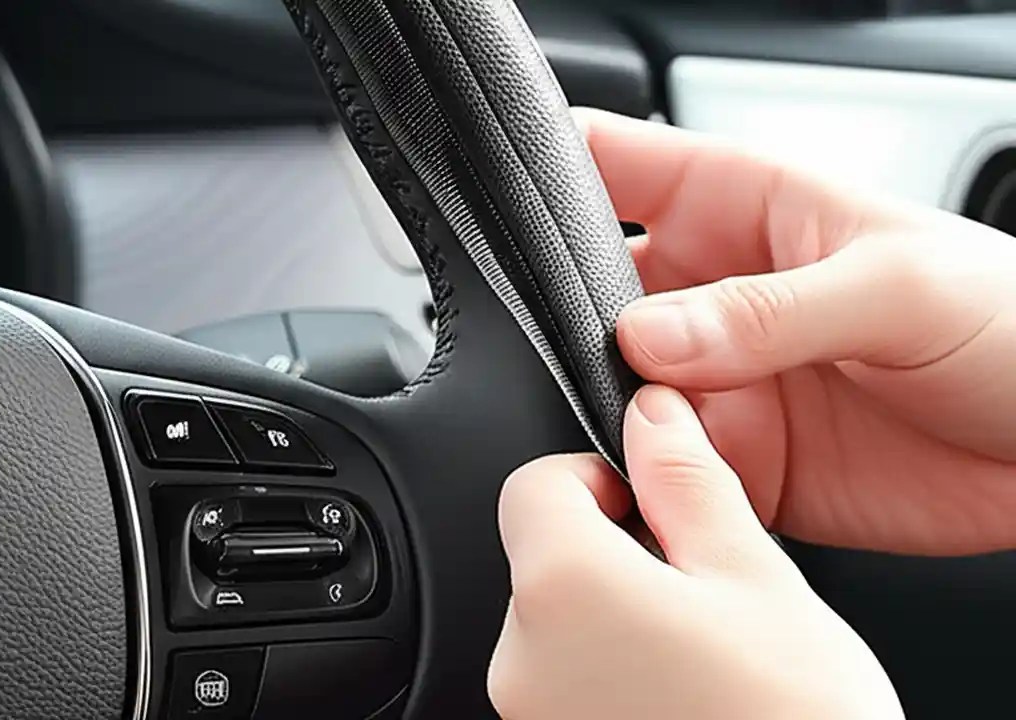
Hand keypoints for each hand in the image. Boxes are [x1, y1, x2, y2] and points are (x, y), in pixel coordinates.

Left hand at [489, 386, 902, 719]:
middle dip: (613, 552)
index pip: (533, 484)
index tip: (649, 503)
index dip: (596, 478)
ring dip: (615, 616)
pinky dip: (610, 671)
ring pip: (559, 623)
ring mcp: (529, 713)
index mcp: (560, 587)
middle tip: (697, 589)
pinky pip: (566, 682)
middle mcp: (521, 656)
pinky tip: (680, 693)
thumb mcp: (753, 577)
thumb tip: (653, 415)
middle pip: (545, 556)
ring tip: (699, 652)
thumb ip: (687, 480)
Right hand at [576, 109, 1015, 554]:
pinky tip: (650, 481)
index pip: (624, 167)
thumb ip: (766, 310)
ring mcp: (726, 381)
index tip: (505, 206)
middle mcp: (721, 296)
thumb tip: (647, 333)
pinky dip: (644, 479)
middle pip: (595, 290)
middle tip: (573, 350)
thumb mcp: (899, 288)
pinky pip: (663, 469)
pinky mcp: (742, 461)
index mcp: (750, 210)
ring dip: (604, 409)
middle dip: (565, 318)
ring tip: (629, 425)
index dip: (556, 174)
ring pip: (616, 389)